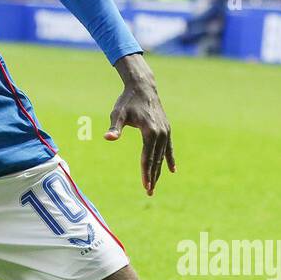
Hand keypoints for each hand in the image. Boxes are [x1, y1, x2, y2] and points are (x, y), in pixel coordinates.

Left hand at [105, 53, 175, 195]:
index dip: (145, 173)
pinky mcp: (167, 129)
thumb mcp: (118, 113)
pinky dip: (170, 159)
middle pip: (156, 160)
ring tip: (154, 185)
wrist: (143, 87)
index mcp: (149, 131)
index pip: (147, 157)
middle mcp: (161, 133)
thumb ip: (115, 127)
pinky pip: (169, 148)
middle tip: (149, 192)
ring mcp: (165, 131)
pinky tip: (172, 170)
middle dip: (152, 177)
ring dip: (159, 171)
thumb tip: (108, 137)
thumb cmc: (127, 101)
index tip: (145, 186)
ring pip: (162, 156)